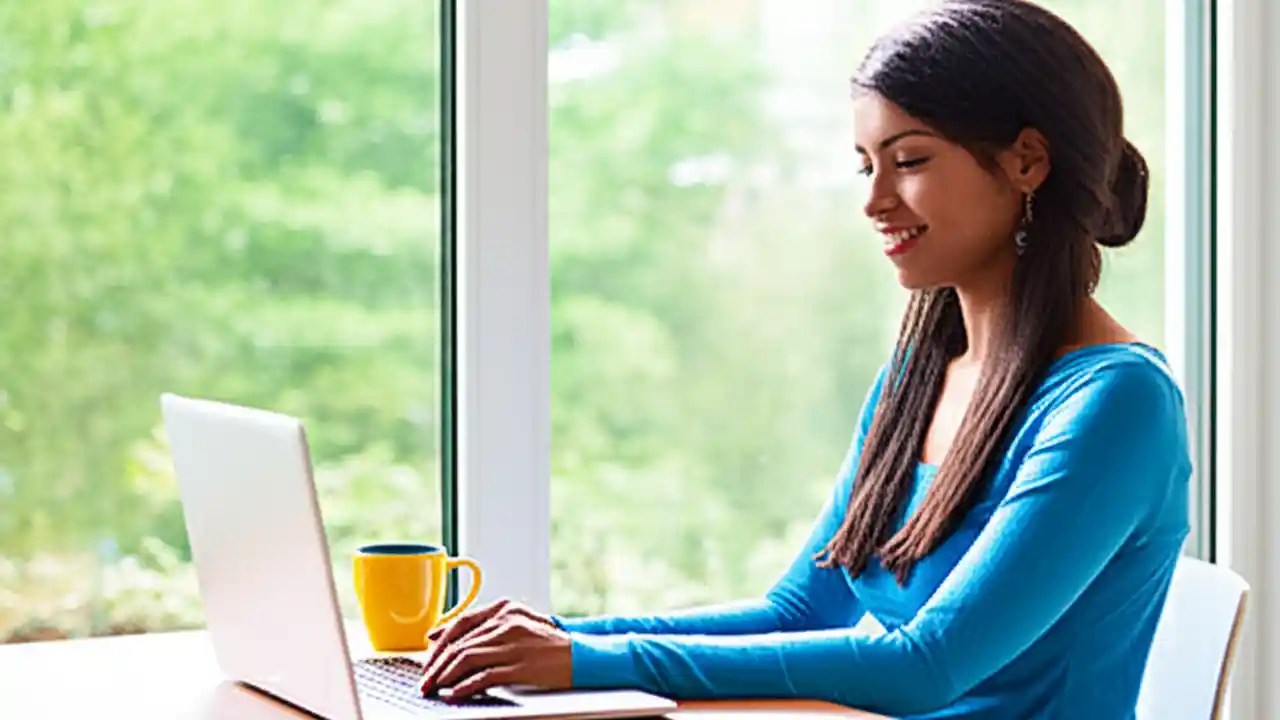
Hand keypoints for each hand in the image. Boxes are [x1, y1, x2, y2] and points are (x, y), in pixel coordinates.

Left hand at [420, 599, 570, 697]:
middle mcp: (506, 622)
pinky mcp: (521, 665)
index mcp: (504, 609)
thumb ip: (483, 627)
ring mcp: (514, 644)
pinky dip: (465, 686)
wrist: (579, 654)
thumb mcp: (516, 624)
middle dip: (437, 665)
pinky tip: (454, 693)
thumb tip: (441, 634)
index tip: (427, 657)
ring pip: (467, 658)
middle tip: (426, 681)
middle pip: (460, 643)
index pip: (461, 622)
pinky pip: (484, 676)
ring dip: (445, 676)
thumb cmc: (546, 643)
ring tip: (435, 689)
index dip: (440, 641)